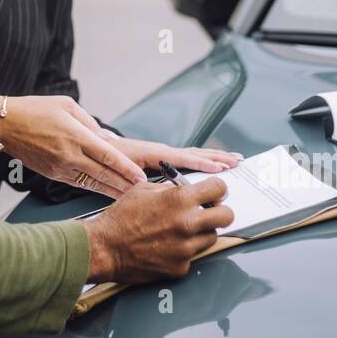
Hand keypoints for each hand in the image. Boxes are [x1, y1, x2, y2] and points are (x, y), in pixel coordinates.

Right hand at [0, 94, 146, 198]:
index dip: (126, 168)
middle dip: (125, 183)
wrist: (6, 126)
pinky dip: (95, 188)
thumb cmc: (35, 109)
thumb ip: (90, 123)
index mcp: (74, 135)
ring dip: (112, 190)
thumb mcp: (66, 105)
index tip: (140, 176)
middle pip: (103, 174)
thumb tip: (107, 139)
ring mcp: (60, 167)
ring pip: (92, 183)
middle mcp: (69, 155)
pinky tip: (106, 191)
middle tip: (142, 189)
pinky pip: (79, 183)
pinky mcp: (53, 174)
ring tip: (129, 195)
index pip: (107, 156)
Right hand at [82, 178, 232, 283]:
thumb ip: (169, 189)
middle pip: (227, 216)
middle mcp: (188, 223)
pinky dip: (185, 251)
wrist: (105, 248)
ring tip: (181, 231)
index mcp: (179, 199)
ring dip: (201, 233)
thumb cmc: (120, 219)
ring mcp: (186, 248)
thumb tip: (186, 190)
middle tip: (209, 213)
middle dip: (219, 212)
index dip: (217, 190)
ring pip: (211, 237)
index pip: (219, 189)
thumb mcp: (142, 190)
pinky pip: (193, 256)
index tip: (215, 193)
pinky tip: (168, 246)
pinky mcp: (181, 267)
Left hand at [110, 138, 241, 174]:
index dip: (202, 164)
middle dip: (217, 157)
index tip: (219, 168)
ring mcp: (165, 154)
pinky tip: (215, 164)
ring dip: (215, 157)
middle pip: (195, 153)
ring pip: (195, 154)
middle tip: (237, 162)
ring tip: (234, 160)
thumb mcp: (120, 174)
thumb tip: (153, 187)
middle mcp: (162, 152)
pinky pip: (189, 159)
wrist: (98, 150)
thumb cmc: (108, 160)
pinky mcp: (164, 159)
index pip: (183, 159)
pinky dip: (204, 160)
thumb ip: (136, 181)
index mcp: (154, 154)